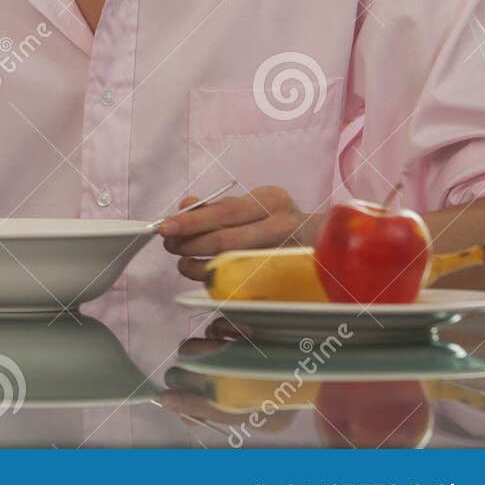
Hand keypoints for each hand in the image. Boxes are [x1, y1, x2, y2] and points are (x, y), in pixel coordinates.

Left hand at [157, 186, 318, 281]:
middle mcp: (282, 227)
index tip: (165, 227)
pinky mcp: (281, 280)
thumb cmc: (275, 220)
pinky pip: (240, 283)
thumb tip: (184, 206)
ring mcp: (284, 256)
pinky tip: (202, 273)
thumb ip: (217, 206)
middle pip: (226, 239)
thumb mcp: (250, 203)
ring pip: (230, 264)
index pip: (225, 211)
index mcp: (273, 201)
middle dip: (190, 244)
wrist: (318, 242)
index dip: (191, 221)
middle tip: (170, 245)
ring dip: (197, 265)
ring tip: (182, 260)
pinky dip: (214, 279)